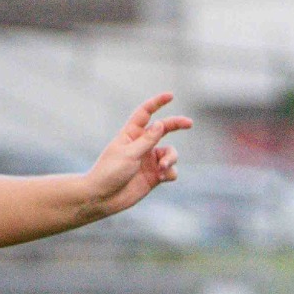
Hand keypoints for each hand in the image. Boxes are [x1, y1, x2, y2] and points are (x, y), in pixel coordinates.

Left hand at [87, 94, 192, 217]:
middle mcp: (142, 146)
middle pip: (163, 129)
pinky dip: (169, 172)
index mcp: (131, 135)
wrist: (103, 198)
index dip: (157, 103)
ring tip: (162, 168)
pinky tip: (161, 178)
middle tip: (190, 124)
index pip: (145, 114)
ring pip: (171, 153)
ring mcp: (149, 161)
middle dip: (177, 125)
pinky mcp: (155, 176)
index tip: (171, 96)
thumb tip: (161, 124)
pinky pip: (171, 170)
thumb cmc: (110, 172)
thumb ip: (147, 140)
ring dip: (171, 159)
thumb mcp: (129, 153)